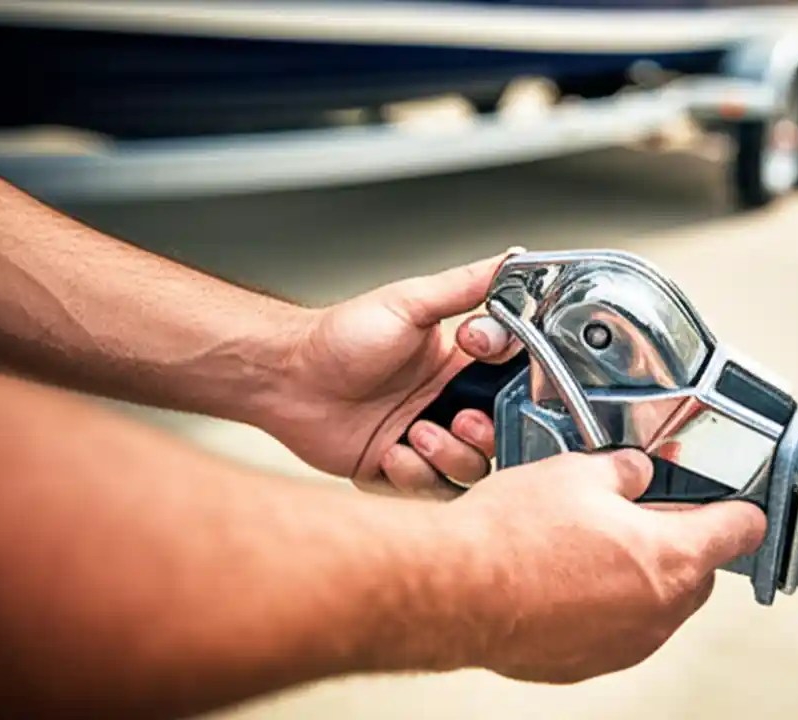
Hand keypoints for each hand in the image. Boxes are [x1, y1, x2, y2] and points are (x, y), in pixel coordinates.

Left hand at [263, 253, 515, 495]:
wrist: (287, 379)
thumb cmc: (339, 338)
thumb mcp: (409, 303)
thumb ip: (466, 285)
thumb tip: (511, 258)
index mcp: (458, 367)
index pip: (510, 383)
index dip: (509, 383)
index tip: (478, 361)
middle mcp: (446, 405)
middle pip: (498, 435)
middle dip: (484, 434)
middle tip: (459, 420)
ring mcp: (425, 440)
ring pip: (469, 468)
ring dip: (448, 456)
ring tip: (417, 434)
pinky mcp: (399, 470)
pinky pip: (429, 490)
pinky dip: (413, 474)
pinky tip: (389, 451)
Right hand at [444, 450, 765, 682]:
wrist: (455, 589)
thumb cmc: (511, 537)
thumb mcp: (578, 472)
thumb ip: (624, 471)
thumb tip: (635, 473)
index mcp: (671, 557)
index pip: (738, 532)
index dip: (741, 512)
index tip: (741, 509)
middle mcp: (657, 611)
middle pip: (699, 574)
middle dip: (682, 544)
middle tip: (642, 517)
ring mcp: (624, 644)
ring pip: (656, 605)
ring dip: (640, 578)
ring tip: (590, 546)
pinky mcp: (587, 663)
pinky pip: (616, 629)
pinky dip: (605, 606)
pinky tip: (566, 578)